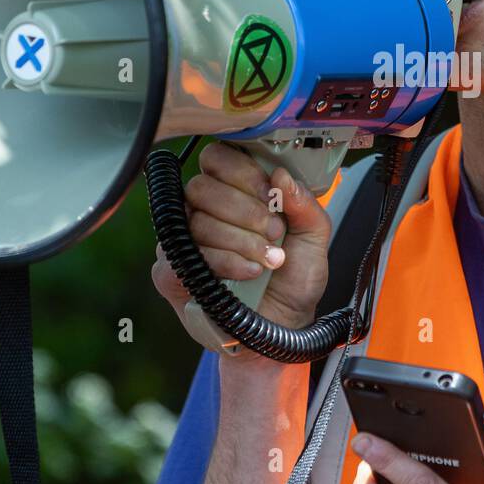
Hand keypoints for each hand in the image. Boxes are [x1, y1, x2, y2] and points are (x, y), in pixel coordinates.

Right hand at [150, 142, 332, 339]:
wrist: (283, 324)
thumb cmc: (294, 277)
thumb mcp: (314, 237)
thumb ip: (304, 203)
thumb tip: (281, 174)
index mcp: (233, 191)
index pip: (217, 158)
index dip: (243, 174)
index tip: (271, 196)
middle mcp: (202, 211)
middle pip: (202, 187)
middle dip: (246, 211)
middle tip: (274, 233)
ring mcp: (183, 240)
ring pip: (198, 221)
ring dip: (242, 241)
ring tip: (269, 260)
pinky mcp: (170, 272)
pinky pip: (187, 255)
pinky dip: (226, 263)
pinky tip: (249, 273)